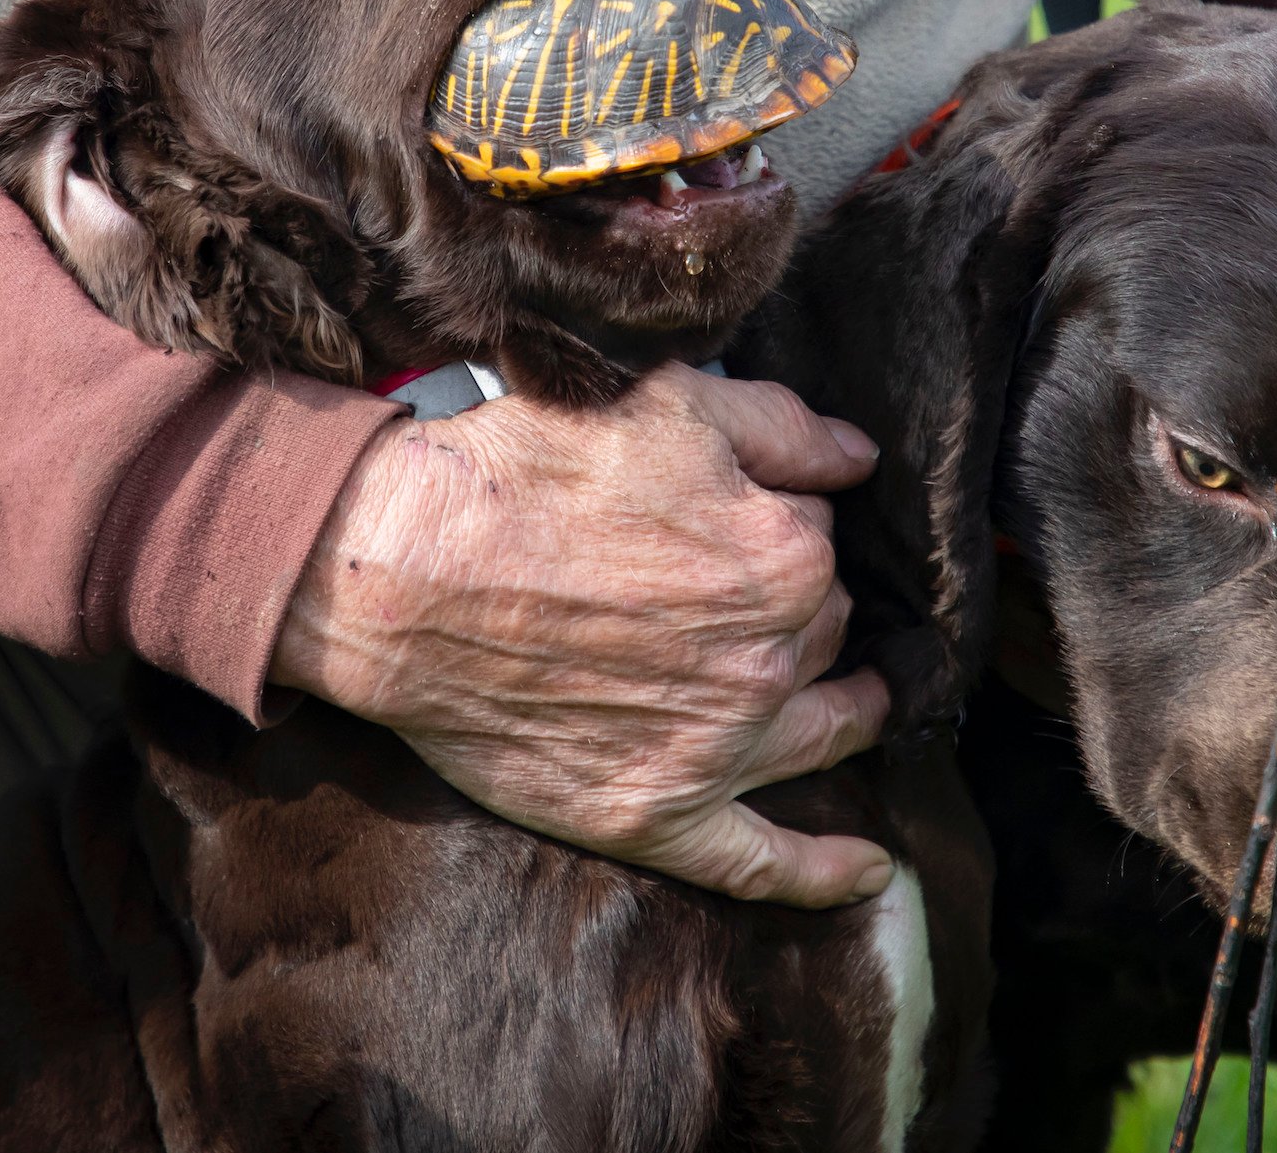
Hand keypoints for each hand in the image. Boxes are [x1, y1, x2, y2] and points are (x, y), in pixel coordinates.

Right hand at [270, 362, 892, 907]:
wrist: (404, 571)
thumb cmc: (530, 472)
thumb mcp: (671, 402)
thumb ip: (783, 428)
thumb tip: (858, 457)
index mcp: (786, 560)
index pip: (816, 539)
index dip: (774, 518)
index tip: (725, 512)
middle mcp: (768, 663)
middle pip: (822, 632)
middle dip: (797, 604)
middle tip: (739, 585)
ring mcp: (714, 750)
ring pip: (819, 730)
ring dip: (850, 713)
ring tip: (863, 703)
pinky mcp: (652, 815)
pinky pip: (760, 864)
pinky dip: (824, 875)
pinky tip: (872, 873)